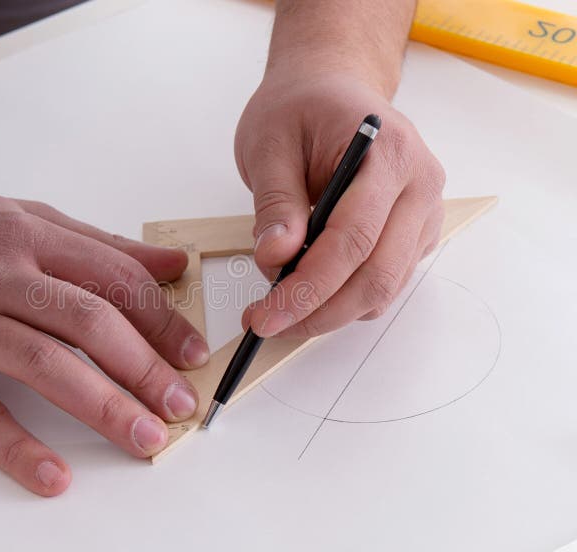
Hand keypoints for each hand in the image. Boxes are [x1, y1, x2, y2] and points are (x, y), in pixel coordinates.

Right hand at [0, 188, 208, 495]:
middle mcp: (0, 276)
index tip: (192, 354)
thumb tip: (168, 265)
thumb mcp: (22, 218)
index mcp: (30, 237)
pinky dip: (15, 447)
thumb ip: (98, 243)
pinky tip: (52, 476)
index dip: (162, 319)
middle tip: (179, 404)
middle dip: (144, 367)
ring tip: (143, 437)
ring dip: (102, 406)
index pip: (114, 278)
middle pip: (88, 322)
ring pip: (43, 364)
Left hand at [234, 71, 445, 337]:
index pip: (353, 238)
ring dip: (331, 312)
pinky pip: (386, 281)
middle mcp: (420, 184)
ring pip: (384, 287)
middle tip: (267, 325)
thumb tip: (275, 258)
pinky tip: (308, 294)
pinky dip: (346, 299)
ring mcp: (424, 212)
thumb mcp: (268, 144)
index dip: (308, 287)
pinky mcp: (415, 232)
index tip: (265, 315)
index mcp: (389, 153)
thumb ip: (275, 204)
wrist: (331, 87)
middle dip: (318, 312)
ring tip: (280, 310)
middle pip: (376, 274)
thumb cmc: (299, 107)